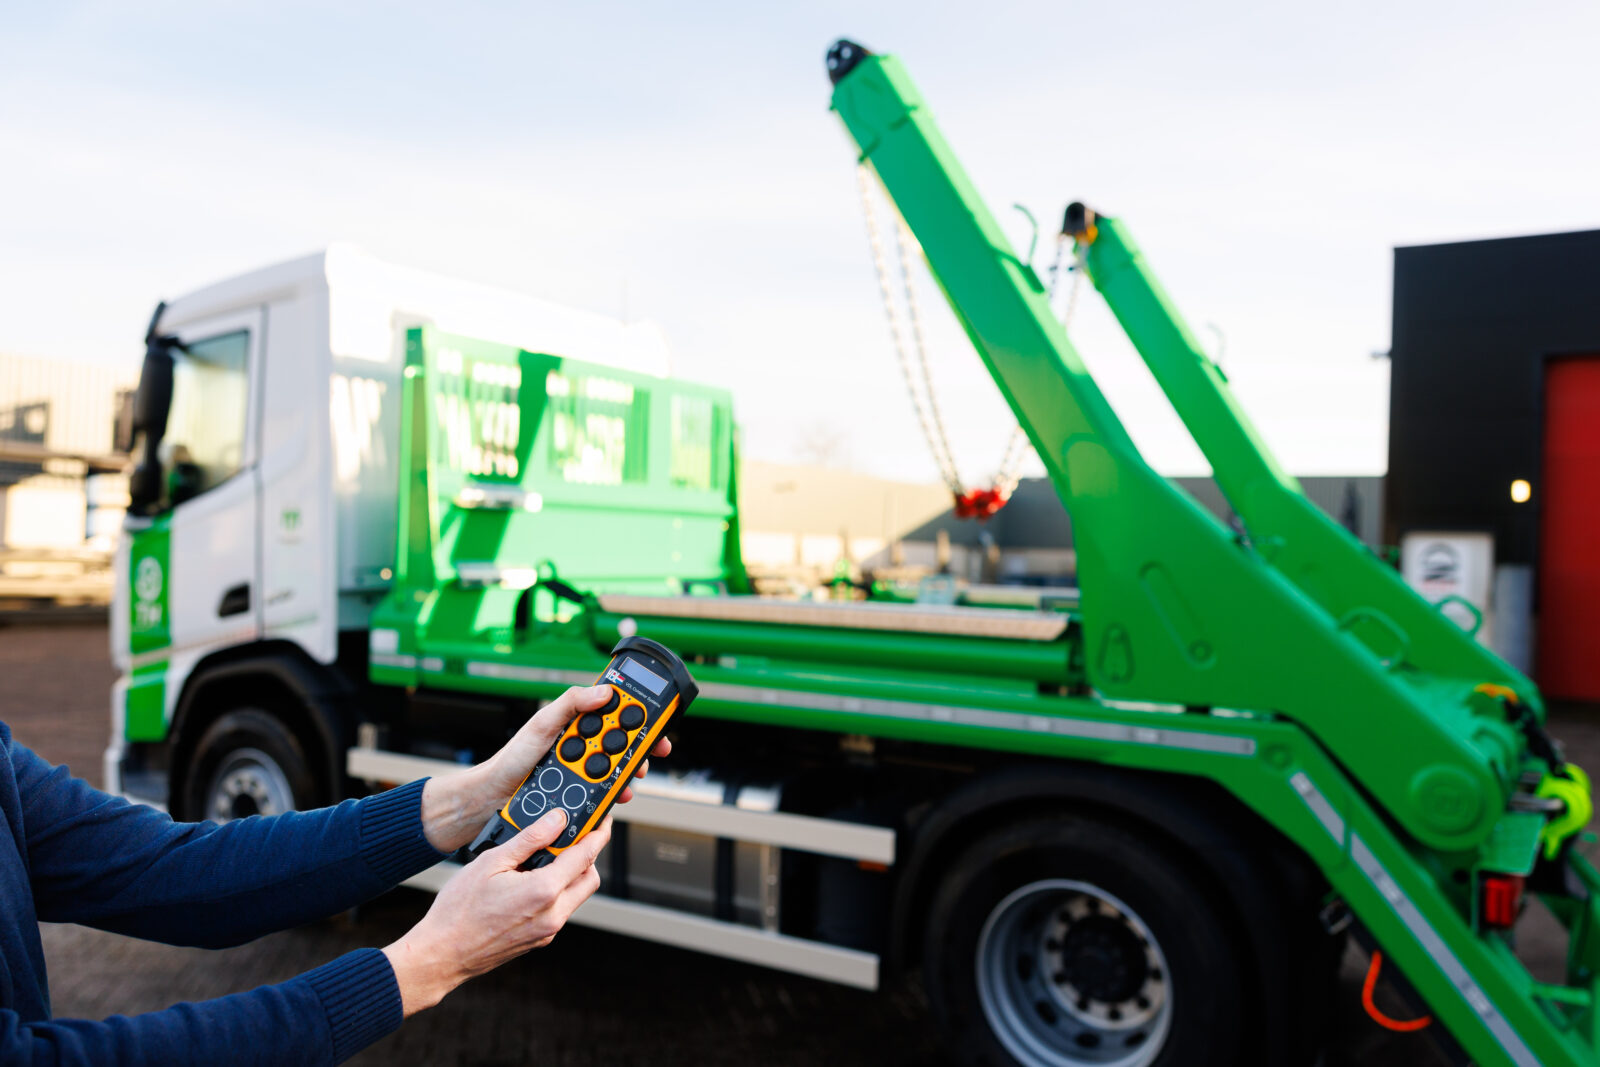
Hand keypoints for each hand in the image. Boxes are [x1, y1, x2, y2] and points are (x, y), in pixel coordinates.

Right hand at [383, 809, 610, 1014]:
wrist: (442, 955)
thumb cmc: (459, 911)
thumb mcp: (491, 862)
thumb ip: (530, 839)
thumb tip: (557, 820)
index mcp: (544, 891)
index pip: (586, 855)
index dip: (598, 833)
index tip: (602, 820)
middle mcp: (553, 915)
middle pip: (590, 878)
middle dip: (587, 856)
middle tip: (570, 838)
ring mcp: (548, 931)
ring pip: (577, 896)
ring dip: (572, 875)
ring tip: (544, 858)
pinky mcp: (540, 940)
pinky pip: (561, 910)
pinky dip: (557, 892)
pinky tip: (531, 881)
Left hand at [418, 684, 672, 852]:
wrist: (494, 797)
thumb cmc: (513, 757)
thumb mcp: (542, 722)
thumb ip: (572, 702)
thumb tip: (605, 691)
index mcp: (578, 721)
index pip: (616, 712)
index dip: (639, 714)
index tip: (657, 718)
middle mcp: (584, 744)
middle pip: (624, 742)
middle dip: (640, 747)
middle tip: (649, 753)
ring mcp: (585, 770)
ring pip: (619, 769)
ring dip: (628, 774)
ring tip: (627, 778)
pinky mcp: (583, 793)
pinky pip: (607, 793)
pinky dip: (615, 795)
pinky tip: (615, 797)